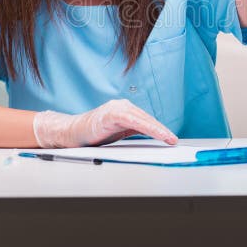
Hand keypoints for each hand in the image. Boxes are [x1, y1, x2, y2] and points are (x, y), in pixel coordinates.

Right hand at [33, 99, 177, 147]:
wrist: (72, 133)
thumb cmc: (93, 133)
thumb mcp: (118, 132)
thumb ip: (133, 130)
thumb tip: (152, 136)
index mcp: (125, 110)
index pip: (147, 120)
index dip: (160, 129)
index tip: (171, 139)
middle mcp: (123, 106)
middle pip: (147, 119)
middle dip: (162, 130)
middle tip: (174, 140)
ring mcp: (117, 108)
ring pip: (142, 119)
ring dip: (157, 129)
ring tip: (168, 138)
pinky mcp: (111, 114)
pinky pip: (132, 120)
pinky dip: (145, 127)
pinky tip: (153, 132)